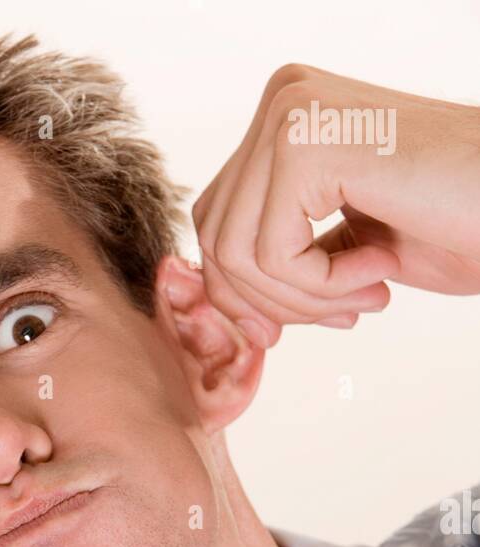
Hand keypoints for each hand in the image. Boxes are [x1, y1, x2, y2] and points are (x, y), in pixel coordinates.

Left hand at [189, 64, 479, 345]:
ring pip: (238, 255)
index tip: (298, 322)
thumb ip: (278, 248)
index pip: (214, 220)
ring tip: (366, 294)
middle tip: (343, 315)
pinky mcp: (306, 145)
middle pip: (215, 238)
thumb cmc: (455, 221)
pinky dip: (324, 287)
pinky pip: (273, 256)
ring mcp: (291, 115)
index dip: (241, 292)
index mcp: (285, 116)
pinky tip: (382, 268)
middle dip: (270, 302)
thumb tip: (214, 292)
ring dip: (304, 300)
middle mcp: (281, 101)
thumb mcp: (344, 240)